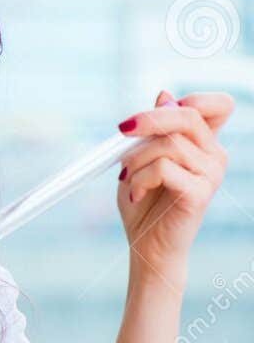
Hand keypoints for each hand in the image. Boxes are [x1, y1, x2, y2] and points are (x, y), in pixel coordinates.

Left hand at [116, 89, 232, 280]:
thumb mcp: (141, 159)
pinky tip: (134, 193)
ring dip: (136, 158)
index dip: (192, 98)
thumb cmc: (144, 202)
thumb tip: (164, 96)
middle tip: (122, 130)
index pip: (219, 105)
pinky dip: (139, 179)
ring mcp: (211, 175)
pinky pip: (164, 169)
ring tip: (127, 178)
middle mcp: (214, 155)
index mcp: (204, 143)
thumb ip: (153, 130)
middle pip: (188, 115)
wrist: (147, 246)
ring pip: (169, 144)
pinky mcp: (200, 193)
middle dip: (149, 119)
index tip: (158, 109)